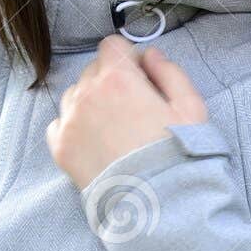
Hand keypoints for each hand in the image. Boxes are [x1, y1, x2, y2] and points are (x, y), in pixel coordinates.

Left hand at [46, 34, 208, 190]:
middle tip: (132, 108)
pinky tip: (95, 142)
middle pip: (93, 70)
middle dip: (111, 80)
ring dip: (90, 102)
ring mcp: (70, 122)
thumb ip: (169, 72)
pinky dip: (74, 127)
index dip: (129, 58)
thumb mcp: (191, 108)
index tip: (140, 77)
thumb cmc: (177, 156)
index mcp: (118, 78)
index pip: (112, 45)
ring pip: (74, 95)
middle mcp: (87, 94)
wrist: (156, 205)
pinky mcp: (61, 148)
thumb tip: (150, 55)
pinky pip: (60, 123)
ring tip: (113, 128)